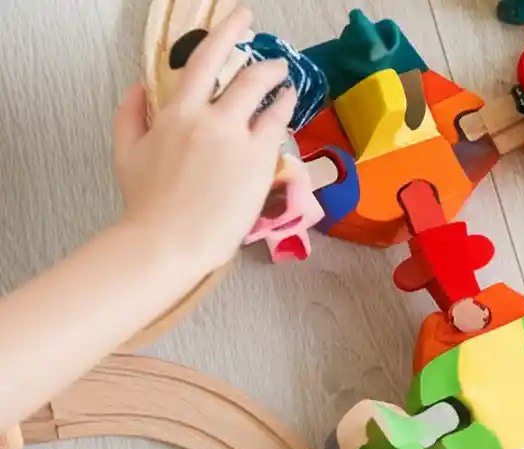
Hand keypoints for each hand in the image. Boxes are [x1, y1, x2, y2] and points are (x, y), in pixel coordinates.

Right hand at [113, 7, 297, 273]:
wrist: (170, 241)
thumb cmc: (146, 202)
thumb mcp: (127, 152)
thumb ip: (131, 114)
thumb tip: (139, 87)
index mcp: (177, 113)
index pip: (205, 59)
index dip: (228, 31)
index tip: (242, 17)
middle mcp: (211, 119)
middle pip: (247, 76)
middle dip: (266, 64)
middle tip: (275, 62)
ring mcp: (239, 140)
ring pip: (268, 99)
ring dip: (280, 86)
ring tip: (286, 85)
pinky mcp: (260, 162)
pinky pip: (278, 127)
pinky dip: (284, 113)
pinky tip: (287, 111)